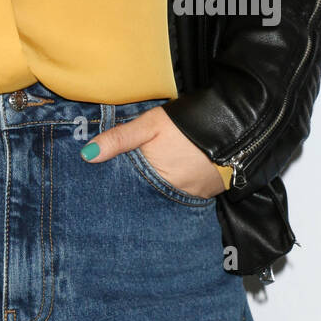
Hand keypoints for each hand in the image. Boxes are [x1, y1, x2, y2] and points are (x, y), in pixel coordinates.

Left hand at [81, 105, 224, 197]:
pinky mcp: (206, 195)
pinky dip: (175, 188)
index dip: (117, 185)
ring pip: (164, 196)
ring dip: (156, 190)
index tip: (105, 184)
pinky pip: (184, 195)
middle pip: (146, 194)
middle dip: (136, 190)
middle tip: (127, 183)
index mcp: (155, 178)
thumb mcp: (148, 125)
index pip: (128, 188)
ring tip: (147, 182)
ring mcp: (190, 196)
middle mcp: (172, 193)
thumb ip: (119, 139)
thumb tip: (86, 155)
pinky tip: (170, 179)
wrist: (233, 127)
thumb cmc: (185, 124)